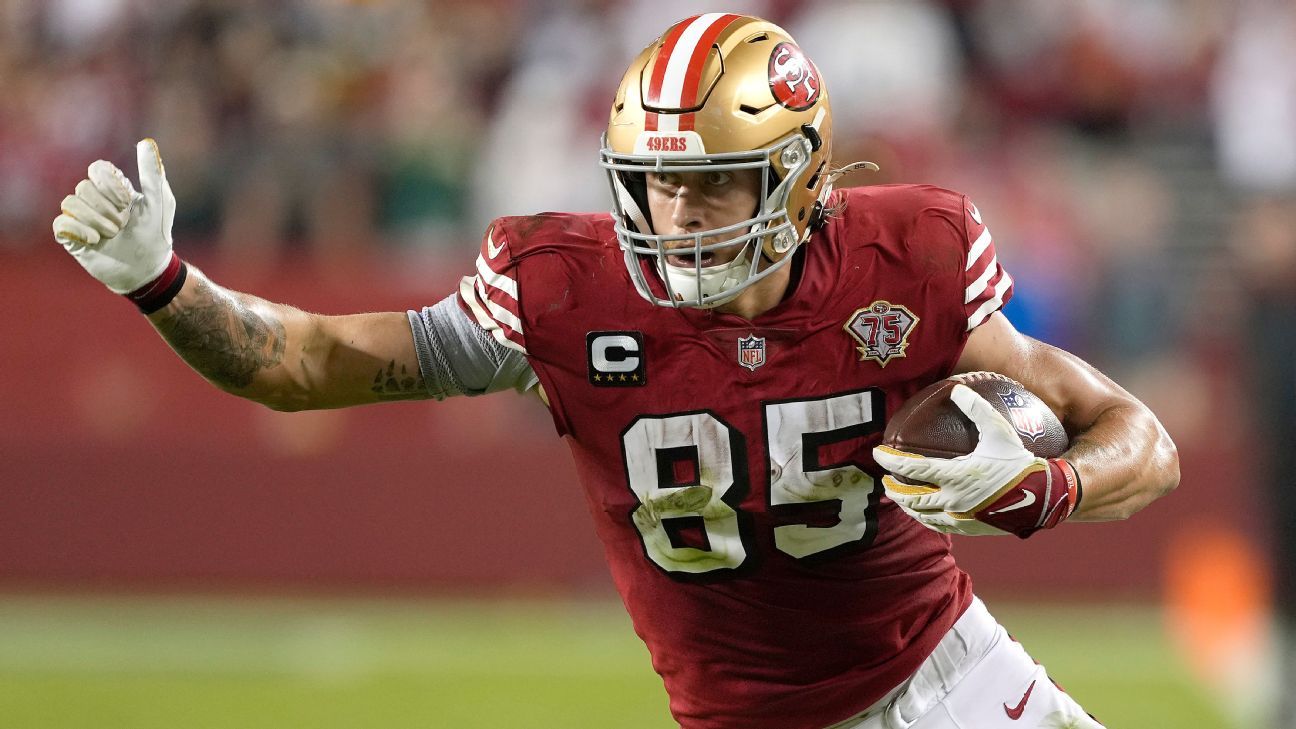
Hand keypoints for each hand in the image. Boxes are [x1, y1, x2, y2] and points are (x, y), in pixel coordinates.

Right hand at [52, 139, 175, 293]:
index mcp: (114, 189)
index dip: (108, 183)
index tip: (126, 201)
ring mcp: (81, 218)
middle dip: (106, 209)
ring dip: (95, 221)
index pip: (97, 168)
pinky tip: (95, 240)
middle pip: (84, 187)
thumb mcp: (160, 202)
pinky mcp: (72, 237)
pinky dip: (78, 230)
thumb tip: (146, 142)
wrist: (147, 269)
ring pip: (71, 203)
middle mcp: (95, 200)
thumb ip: (153, 173)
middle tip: (122, 225)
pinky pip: (61, 223)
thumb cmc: (156, 234)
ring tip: (112, 235)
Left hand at [873, 383, 1079, 537]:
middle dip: (893, 489)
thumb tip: (956, 389)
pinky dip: (924, 518)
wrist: (1043, 497)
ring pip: (921, 515)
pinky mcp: (968, 528)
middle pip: (910, 497)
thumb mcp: (999, 430)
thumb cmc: (1020, 461)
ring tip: (898, 497)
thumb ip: (976, 408)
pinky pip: (938, 526)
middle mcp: (953, 499)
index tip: (877, 453)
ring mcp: (959, 517)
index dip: (890, 461)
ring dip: (906, 506)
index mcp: (955, 475)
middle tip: (884, 480)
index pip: (911, 468)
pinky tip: (923, 512)